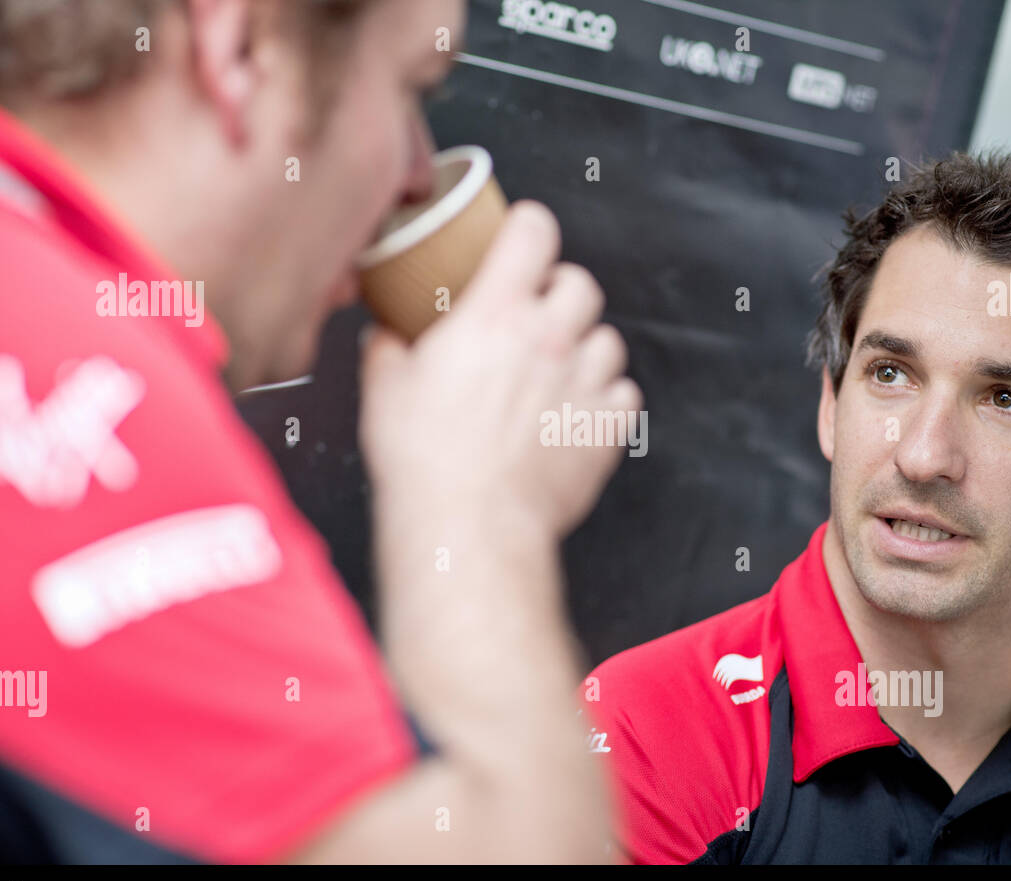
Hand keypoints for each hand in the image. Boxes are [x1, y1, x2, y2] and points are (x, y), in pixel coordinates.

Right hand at [359, 201, 641, 537]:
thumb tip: (385, 335)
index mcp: (494, 315)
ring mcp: (583, 383)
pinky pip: (625, 393)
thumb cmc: (425, 461)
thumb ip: (388, 349)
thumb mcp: (385, 390)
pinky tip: (577, 412)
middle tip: (535, 316)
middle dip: (559, 291)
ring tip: (556, 372)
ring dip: (585, 347)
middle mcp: (548, 338)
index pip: (534, 232)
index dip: (529, 227)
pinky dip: (606, 398)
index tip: (521, 237)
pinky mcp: (606, 427)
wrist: (468, 524)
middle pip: (580, 283)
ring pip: (609, 339)